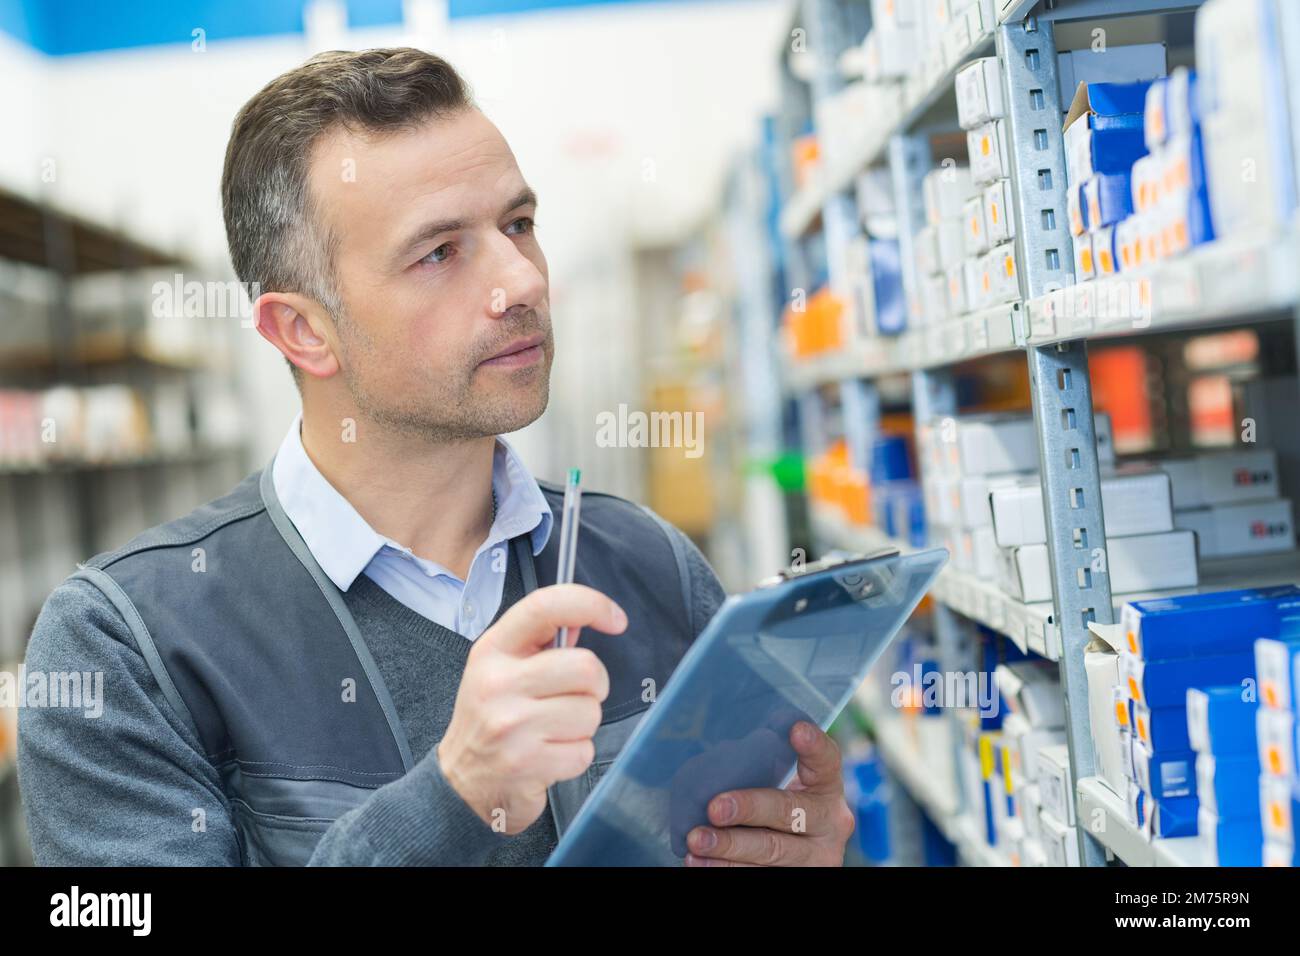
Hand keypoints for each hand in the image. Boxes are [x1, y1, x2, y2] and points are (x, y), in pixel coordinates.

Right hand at [436, 584, 626, 833]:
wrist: (460, 782)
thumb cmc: (491, 718)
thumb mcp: (502, 669)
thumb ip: (540, 643)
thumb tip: (584, 619)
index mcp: (493, 649)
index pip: (546, 606)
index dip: (590, 604)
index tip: (616, 619)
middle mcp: (498, 682)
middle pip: (586, 667)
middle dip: (595, 685)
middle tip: (573, 698)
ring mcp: (512, 725)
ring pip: (590, 712)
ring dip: (583, 725)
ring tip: (552, 731)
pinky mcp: (526, 764)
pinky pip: (583, 751)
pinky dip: (575, 756)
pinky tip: (549, 755)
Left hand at [683, 721, 854, 865]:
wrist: (796, 849)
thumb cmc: (778, 803)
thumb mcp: (782, 782)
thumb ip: (766, 764)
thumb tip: (722, 749)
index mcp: (827, 788)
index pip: (827, 761)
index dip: (813, 746)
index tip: (796, 729)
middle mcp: (829, 823)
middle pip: (790, 813)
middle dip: (750, 809)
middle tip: (714, 807)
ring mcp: (815, 857)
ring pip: (771, 852)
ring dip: (729, 847)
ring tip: (696, 839)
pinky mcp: (796, 877)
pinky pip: (757, 874)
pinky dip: (723, 868)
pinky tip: (697, 862)